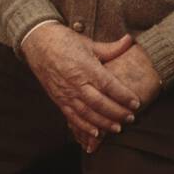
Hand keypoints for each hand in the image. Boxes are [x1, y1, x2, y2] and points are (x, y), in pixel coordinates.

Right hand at [20, 23, 139, 143]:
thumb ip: (110, 48)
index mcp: (85, 66)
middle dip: (117, 112)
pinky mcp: (58, 99)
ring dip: (103, 123)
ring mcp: (66, 93)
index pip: (108, 85)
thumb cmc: (64, 41)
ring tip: (118, 128)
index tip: (136, 102)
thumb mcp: (88, 42)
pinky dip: (84, 126)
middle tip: (131, 118)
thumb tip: (130, 41)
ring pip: (87, 113)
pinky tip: (96, 133)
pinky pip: (72, 116)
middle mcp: (76, 82)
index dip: (123, 95)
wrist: (37, 43)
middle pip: (99, 102)